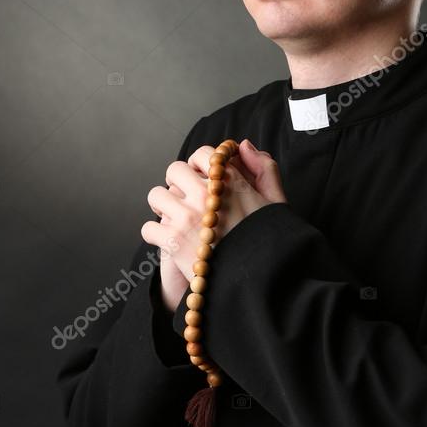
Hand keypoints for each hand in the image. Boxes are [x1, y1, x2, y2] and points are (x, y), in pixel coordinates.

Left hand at [141, 139, 286, 308]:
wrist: (258, 281)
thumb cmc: (270, 242)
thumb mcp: (277, 203)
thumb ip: (264, 169)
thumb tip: (243, 145)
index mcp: (231, 182)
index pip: (203, 154)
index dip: (200, 164)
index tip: (201, 176)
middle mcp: (206, 194)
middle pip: (174, 170)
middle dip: (177, 182)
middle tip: (183, 198)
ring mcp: (187, 217)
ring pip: (156, 196)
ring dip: (162, 208)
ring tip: (173, 219)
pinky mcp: (173, 241)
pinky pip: (148, 228)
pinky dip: (156, 235)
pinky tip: (169, 241)